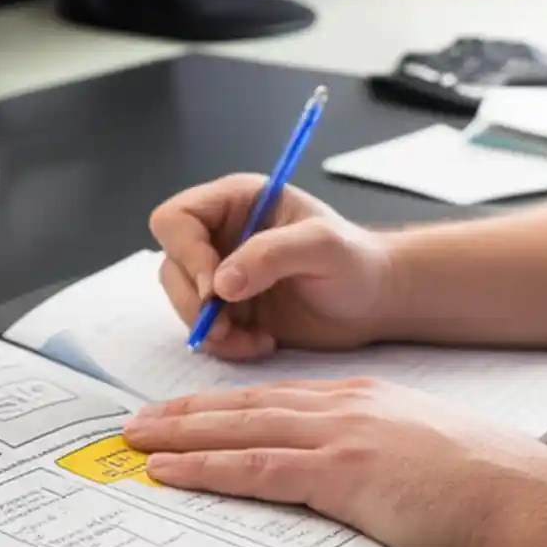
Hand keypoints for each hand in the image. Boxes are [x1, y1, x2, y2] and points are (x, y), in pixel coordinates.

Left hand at [122, 378, 546, 546]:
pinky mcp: (340, 472)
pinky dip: (205, 467)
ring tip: (138, 439)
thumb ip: (385, 449)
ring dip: (181, 434)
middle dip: (188, 411)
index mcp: (365, 399)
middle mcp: (345, 406)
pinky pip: (255, 467)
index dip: (228, 404)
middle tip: (141, 418)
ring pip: (240, 429)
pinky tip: (170, 470)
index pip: (279, 397)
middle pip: (248, 405)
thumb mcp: (426, 448)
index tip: (193, 410)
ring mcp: (341, 436)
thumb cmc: (485, 485)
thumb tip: (365, 471)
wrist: (521, 498)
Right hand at [149, 174, 394, 359]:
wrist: (374, 302)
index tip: (218, 288)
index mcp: (237, 202)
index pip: (176, 218)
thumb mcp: (323, 247)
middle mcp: (222, 234)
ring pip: (182, 300)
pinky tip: (261, 343)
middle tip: (226, 326)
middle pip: (172, 264)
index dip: (187, 253)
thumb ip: (272, 254)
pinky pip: (203, 329)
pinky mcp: (230, 309)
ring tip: (252, 338)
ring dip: (209, 328)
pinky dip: (225, 345)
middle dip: (194, 301)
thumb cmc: (358, 261)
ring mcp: (223, 273)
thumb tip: (222, 283)